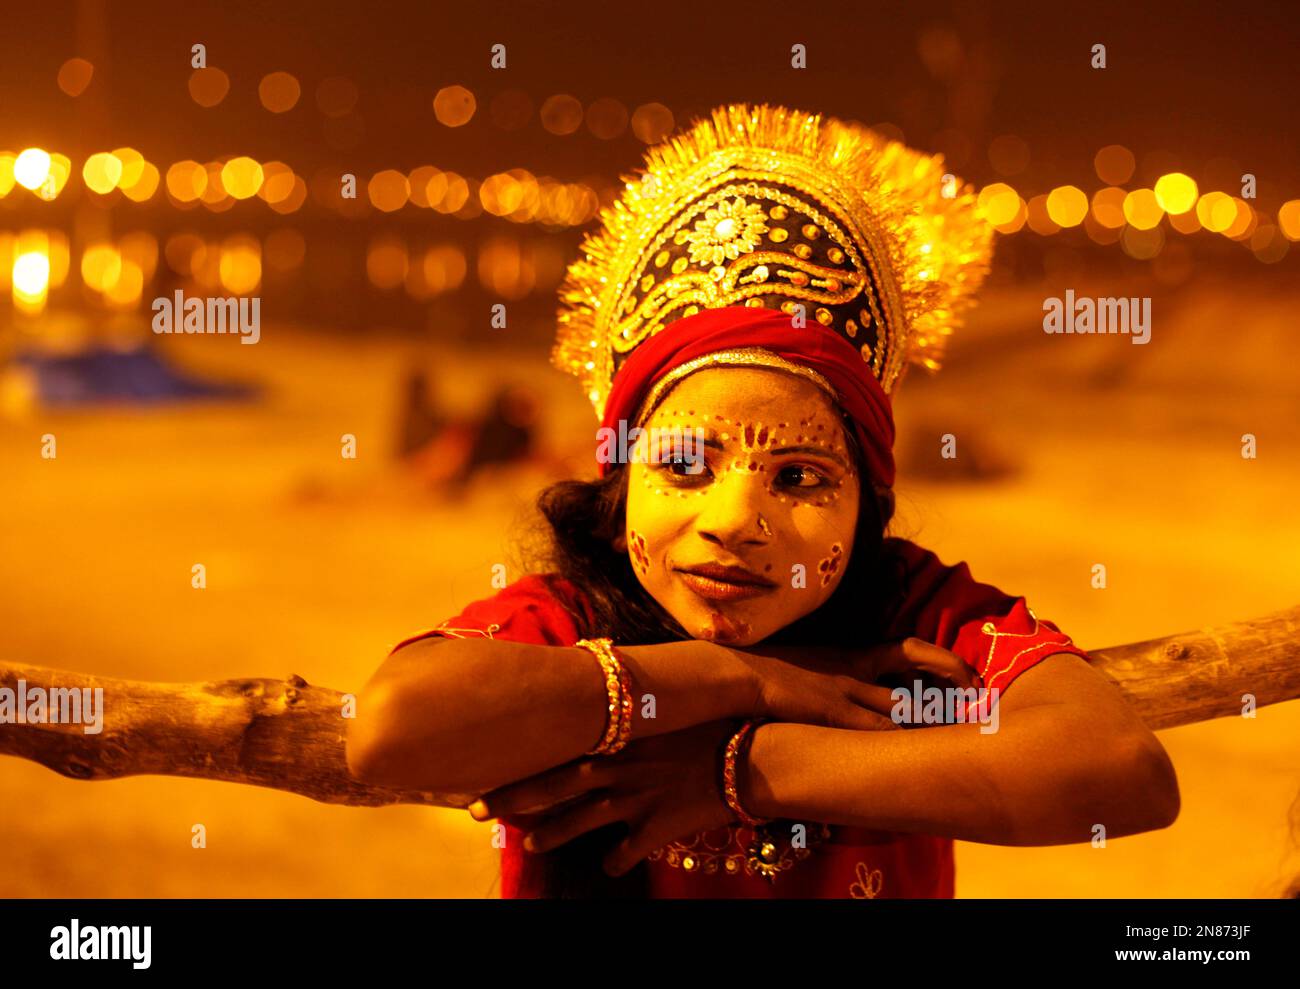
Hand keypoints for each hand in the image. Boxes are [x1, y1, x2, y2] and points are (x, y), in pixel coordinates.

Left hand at [468, 720, 738, 876]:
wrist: (749, 756)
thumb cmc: (709, 723)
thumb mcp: (666, 706)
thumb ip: (632, 703)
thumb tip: (605, 672)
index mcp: (618, 736)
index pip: (556, 746)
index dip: (518, 758)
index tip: (482, 764)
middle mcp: (619, 767)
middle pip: (554, 785)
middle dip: (513, 798)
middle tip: (475, 810)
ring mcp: (636, 799)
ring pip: (581, 821)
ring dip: (551, 835)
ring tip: (528, 845)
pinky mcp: (656, 826)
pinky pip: (626, 852)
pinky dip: (615, 862)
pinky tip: (607, 867)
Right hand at [730, 637, 981, 730]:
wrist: (736, 670)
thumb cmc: (765, 668)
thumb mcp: (809, 663)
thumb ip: (834, 672)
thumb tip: (851, 685)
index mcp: (851, 654)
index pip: (907, 649)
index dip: (940, 660)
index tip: (967, 672)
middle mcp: (856, 669)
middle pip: (916, 671)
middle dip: (952, 681)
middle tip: (981, 693)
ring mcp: (845, 691)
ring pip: (902, 702)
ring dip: (933, 714)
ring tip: (967, 725)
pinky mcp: (832, 712)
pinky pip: (875, 730)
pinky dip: (900, 741)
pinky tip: (922, 754)